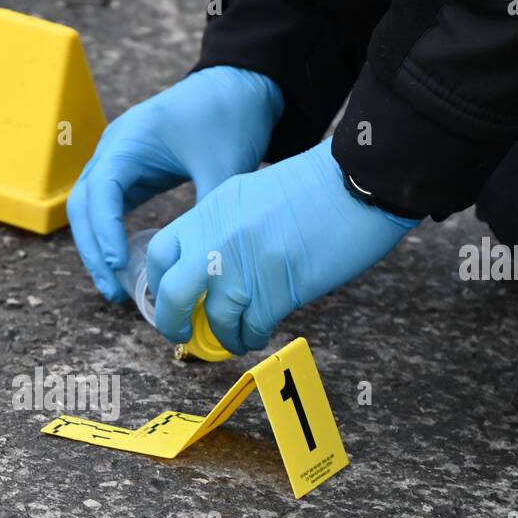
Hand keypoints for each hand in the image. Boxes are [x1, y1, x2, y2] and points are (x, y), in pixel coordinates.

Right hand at [67, 66, 283, 301]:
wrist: (238, 87)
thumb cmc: (229, 116)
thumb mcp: (224, 164)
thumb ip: (208, 209)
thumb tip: (200, 260)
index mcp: (129, 138)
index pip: (101, 190)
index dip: (104, 230)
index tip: (118, 264)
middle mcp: (113, 150)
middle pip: (82, 205)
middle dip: (92, 249)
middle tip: (112, 290)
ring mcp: (117, 163)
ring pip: (88, 211)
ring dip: (95, 249)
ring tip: (114, 288)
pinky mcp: (129, 176)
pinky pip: (107, 211)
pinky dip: (109, 239)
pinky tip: (123, 268)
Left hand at [147, 138, 418, 354]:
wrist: (359, 178)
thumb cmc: (317, 185)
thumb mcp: (251, 194)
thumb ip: (225, 228)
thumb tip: (214, 270)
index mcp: (210, 210)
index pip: (160, 253)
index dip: (159, 283)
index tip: (169, 298)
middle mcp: (217, 238)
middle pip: (172, 295)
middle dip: (172, 322)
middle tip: (184, 334)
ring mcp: (244, 265)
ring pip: (215, 320)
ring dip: (223, 337)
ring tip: (235, 338)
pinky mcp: (277, 289)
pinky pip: (251, 328)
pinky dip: (252, 337)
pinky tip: (258, 334)